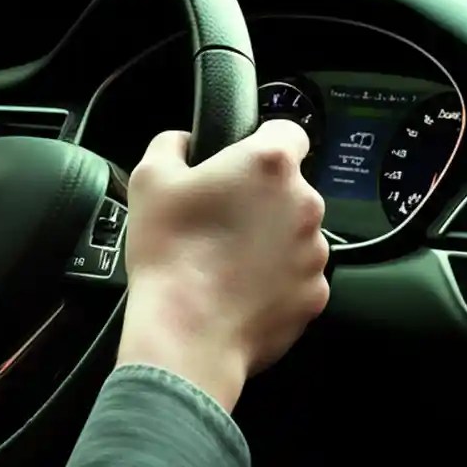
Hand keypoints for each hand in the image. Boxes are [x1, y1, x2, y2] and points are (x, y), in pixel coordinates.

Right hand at [118, 119, 329, 410]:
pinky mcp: (315, 293)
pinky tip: (240, 289)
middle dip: (261, 200)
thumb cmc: (170, 254)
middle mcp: (304, 204)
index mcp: (270, 165)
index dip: (261, 143)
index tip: (241, 163)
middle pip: (290, 189)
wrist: (186, 334)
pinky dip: (276, 280)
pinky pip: (297, 276)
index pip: (287, 132)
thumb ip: (173, 144)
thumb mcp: (151, 180)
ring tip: (226, 260)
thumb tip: (185, 143)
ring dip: (270, 241)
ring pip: (295, 235)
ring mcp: (315, 252)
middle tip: (221, 220)